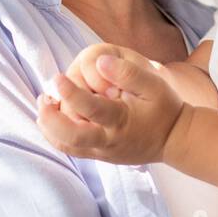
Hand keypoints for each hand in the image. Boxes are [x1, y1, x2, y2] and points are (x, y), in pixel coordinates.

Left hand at [36, 53, 186, 165]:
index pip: (91, 109)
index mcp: (122, 121)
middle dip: (51, 118)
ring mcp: (102, 151)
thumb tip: (101, 61)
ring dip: (49, 127)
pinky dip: (56, 135)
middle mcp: (109, 140)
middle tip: (43, 98)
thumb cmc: (164, 108)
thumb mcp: (154, 85)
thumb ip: (128, 73)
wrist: (174, 139)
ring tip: (44, 104)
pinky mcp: (99, 155)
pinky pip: (71, 149)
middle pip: (72, 137)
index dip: (71, 93)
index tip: (58, 77)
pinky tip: (51, 117)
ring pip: (67, 145)